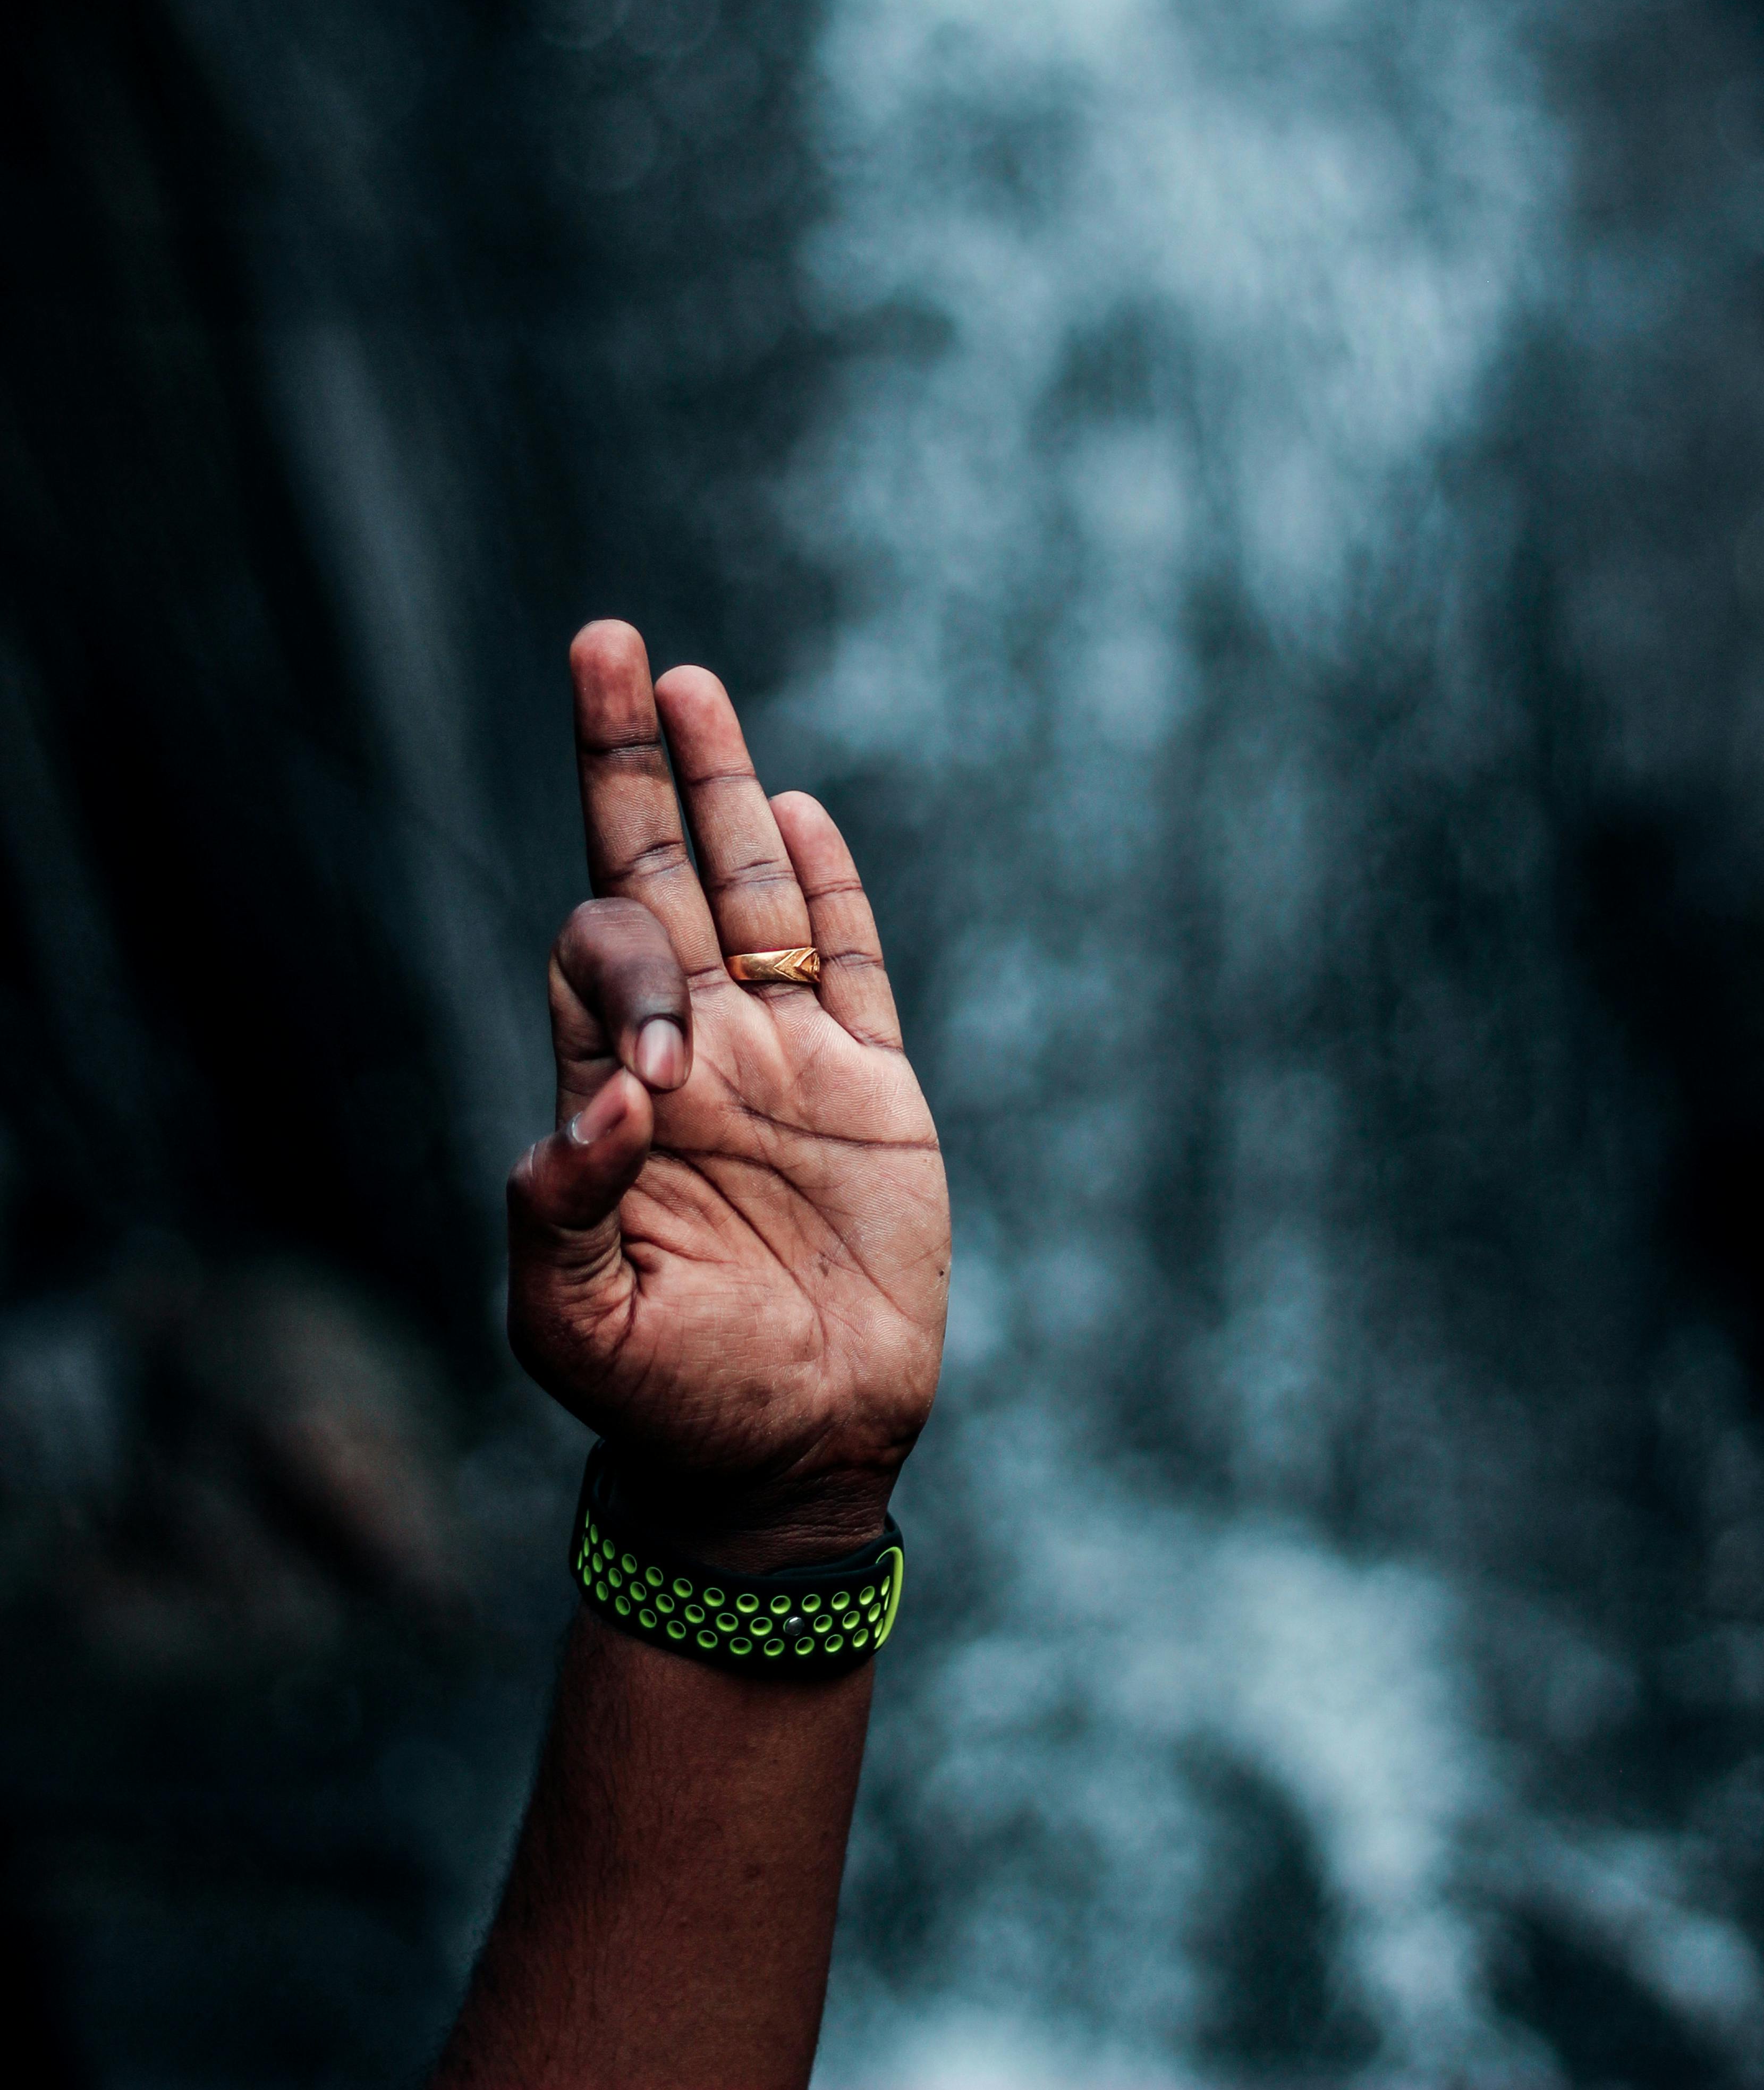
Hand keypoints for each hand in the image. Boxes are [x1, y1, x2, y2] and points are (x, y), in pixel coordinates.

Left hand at [506, 622, 948, 1563]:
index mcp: (613, 1092)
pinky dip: (827, 890)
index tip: (663, 1089)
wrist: (790, 1456)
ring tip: (688, 683)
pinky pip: (847, 964)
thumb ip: (557, 1218)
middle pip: (654, 870)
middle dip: (627, 761)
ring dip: (722, 785)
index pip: (598, 960)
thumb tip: (592, 1112)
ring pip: (749, 892)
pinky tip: (796, 811)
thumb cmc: (669, 1402)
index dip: (622, 979)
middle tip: (608, 641)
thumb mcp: (575, 1330)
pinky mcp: (871, 1089)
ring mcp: (784, 1061)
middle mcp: (693, 1050)